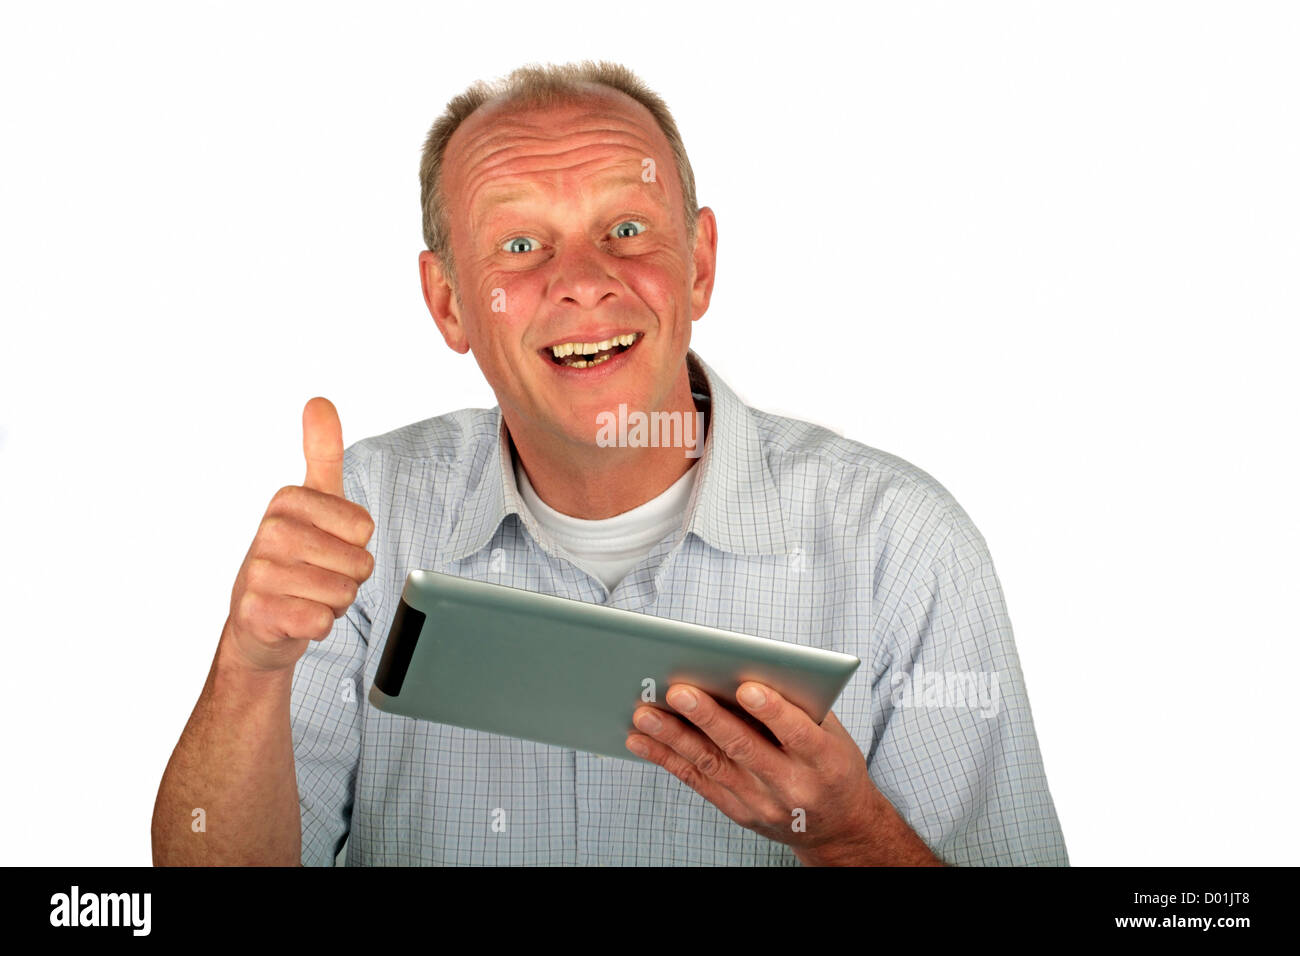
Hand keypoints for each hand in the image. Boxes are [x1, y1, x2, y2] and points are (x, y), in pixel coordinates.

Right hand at [222, 397, 375, 673]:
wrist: (259, 621)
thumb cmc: (296, 557)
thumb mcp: (314, 500)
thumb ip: (321, 451)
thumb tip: (319, 401)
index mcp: (287, 500)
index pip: (364, 527)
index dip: (356, 546)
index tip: (327, 546)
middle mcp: (269, 532)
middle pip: (358, 562)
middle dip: (348, 578)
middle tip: (317, 576)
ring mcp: (259, 573)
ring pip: (342, 593)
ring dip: (333, 603)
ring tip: (306, 595)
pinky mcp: (258, 612)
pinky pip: (321, 621)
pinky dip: (318, 625)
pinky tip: (295, 618)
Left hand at [626, 682, 941, 865]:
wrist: (840, 826)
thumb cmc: (832, 763)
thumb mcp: (833, 733)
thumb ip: (798, 704)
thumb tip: (745, 668)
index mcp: (824, 759)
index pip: (797, 732)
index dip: (772, 710)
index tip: (746, 686)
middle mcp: (792, 785)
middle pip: (745, 748)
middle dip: (708, 717)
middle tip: (678, 691)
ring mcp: (761, 803)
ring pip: (712, 765)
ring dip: (674, 737)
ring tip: (645, 712)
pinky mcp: (738, 812)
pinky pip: (697, 781)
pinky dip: (666, 758)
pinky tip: (641, 740)